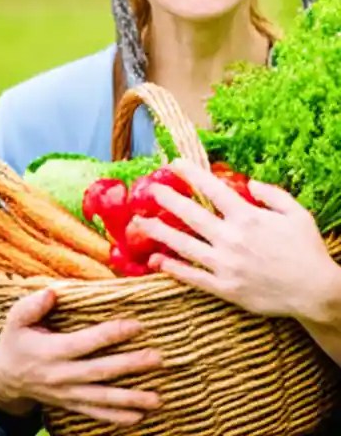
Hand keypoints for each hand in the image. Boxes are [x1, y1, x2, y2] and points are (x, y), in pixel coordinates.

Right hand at [0, 288, 162, 425]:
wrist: (5, 378)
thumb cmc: (16, 342)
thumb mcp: (16, 320)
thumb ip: (32, 305)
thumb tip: (53, 292)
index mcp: (49, 351)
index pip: (84, 342)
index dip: (110, 334)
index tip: (136, 325)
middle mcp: (60, 375)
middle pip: (100, 371)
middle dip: (130, 365)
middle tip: (157, 358)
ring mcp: (67, 394)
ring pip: (102, 398)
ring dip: (130, 399)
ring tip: (156, 399)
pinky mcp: (71, 405)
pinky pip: (96, 413)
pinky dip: (117, 417)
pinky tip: (139, 416)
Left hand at [138, 158, 340, 321]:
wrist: (316, 292)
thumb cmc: (307, 251)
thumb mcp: (298, 215)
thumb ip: (273, 195)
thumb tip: (249, 183)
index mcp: (248, 218)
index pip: (212, 189)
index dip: (190, 174)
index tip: (174, 164)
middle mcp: (232, 239)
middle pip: (190, 214)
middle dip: (167, 199)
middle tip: (150, 190)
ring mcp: (226, 264)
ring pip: (183, 245)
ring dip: (159, 232)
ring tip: (140, 223)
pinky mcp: (225, 288)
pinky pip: (192, 276)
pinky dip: (172, 268)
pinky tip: (156, 261)